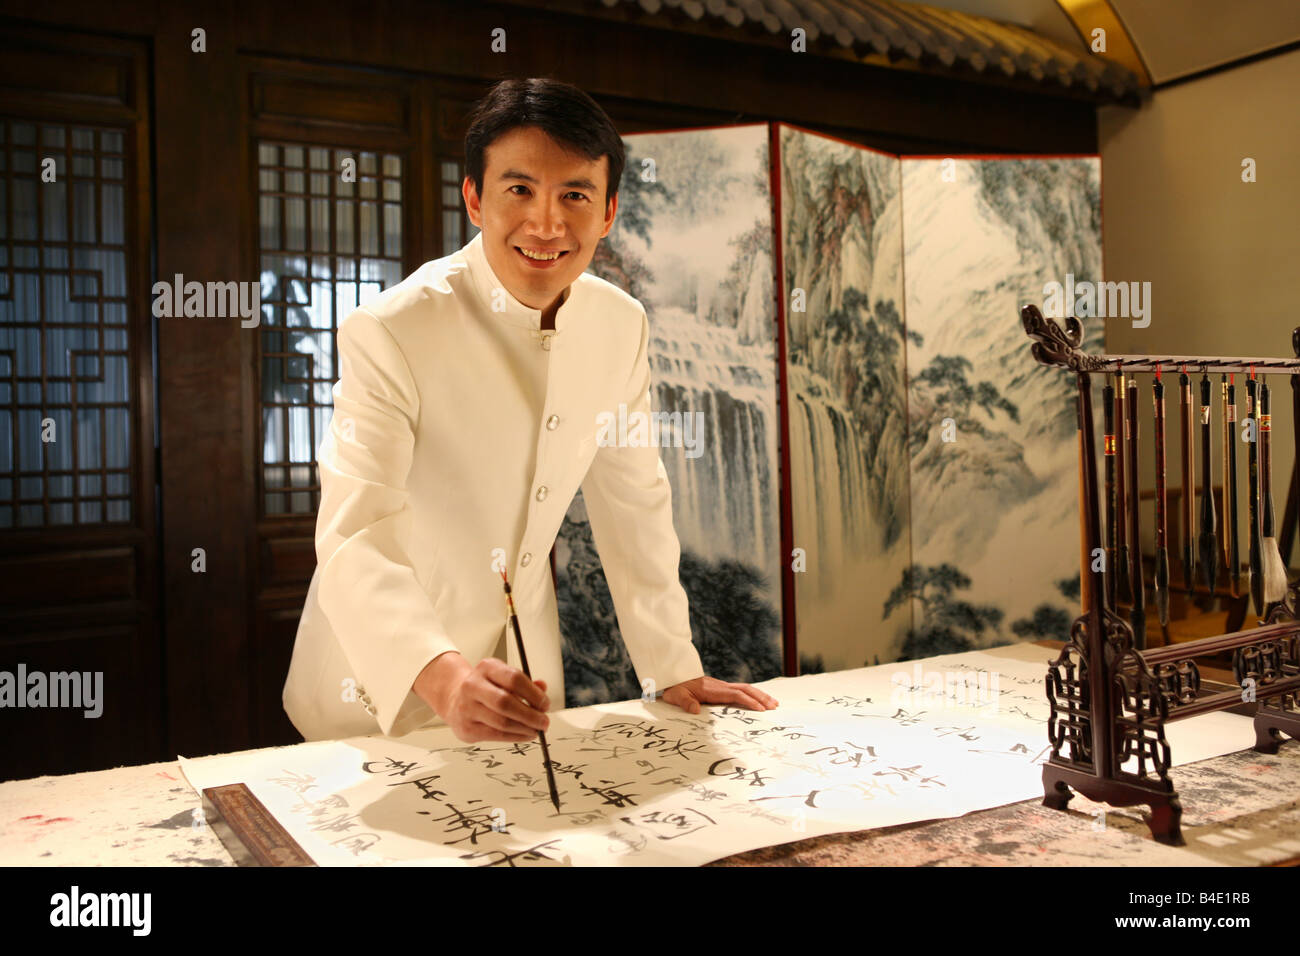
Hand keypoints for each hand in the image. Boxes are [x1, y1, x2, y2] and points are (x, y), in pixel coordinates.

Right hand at [416, 653, 550, 742]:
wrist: (454, 699)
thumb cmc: (486, 688)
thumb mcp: (504, 678)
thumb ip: (525, 683)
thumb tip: (543, 688)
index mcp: (486, 667)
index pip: (514, 678)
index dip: (534, 694)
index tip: (545, 704)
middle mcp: (473, 685)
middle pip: (506, 702)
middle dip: (530, 715)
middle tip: (544, 722)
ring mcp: (467, 707)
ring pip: (502, 722)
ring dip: (525, 728)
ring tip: (536, 729)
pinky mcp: (466, 727)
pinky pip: (496, 735)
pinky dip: (516, 737)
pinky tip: (525, 734)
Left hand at [661, 676, 777, 714]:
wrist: (671, 676)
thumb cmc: (673, 687)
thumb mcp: (675, 696)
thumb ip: (685, 702)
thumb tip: (695, 710)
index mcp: (711, 689)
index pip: (735, 694)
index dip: (748, 701)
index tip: (760, 709)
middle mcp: (719, 686)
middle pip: (745, 689)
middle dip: (760, 697)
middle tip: (774, 706)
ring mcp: (720, 686)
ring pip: (744, 688)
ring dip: (759, 695)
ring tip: (772, 703)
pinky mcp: (719, 688)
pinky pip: (739, 690)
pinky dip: (751, 694)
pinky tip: (757, 699)